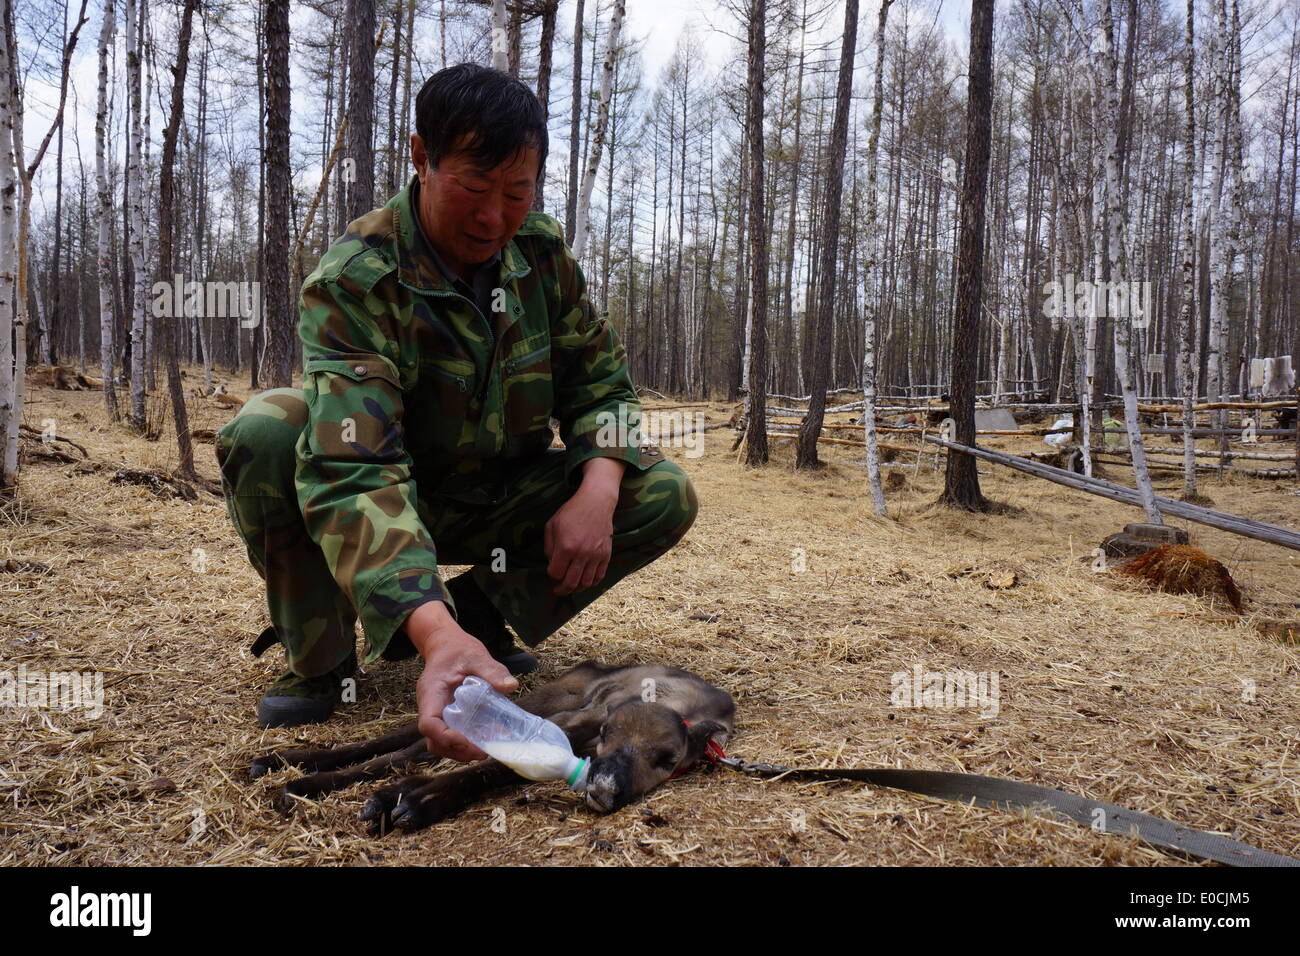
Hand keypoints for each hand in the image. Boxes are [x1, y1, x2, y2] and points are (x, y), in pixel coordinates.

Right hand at [405, 601, 517, 760]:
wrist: (448, 646)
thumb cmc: (458, 650)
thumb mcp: (476, 655)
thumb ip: (491, 670)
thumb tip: (510, 686)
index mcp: (431, 693)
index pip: (428, 724)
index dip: (446, 737)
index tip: (469, 740)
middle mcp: (430, 707)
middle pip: (434, 741)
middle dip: (456, 750)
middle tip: (483, 751)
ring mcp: (438, 713)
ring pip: (441, 743)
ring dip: (461, 751)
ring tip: (487, 748)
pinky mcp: (448, 716)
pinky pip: (452, 735)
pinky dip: (467, 742)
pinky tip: (488, 737)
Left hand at [544, 481, 617, 595]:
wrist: (596, 502)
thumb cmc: (572, 511)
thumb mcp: (552, 525)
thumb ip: (549, 547)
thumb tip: (551, 563)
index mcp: (566, 546)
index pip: (555, 573)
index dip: (551, 575)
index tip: (552, 572)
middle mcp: (582, 554)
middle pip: (571, 583)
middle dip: (562, 589)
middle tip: (558, 590)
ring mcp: (596, 555)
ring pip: (586, 583)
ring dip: (577, 588)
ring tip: (572, 585)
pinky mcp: (606, 555)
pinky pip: (599, 576)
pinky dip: (592, 582)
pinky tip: (585, 580)